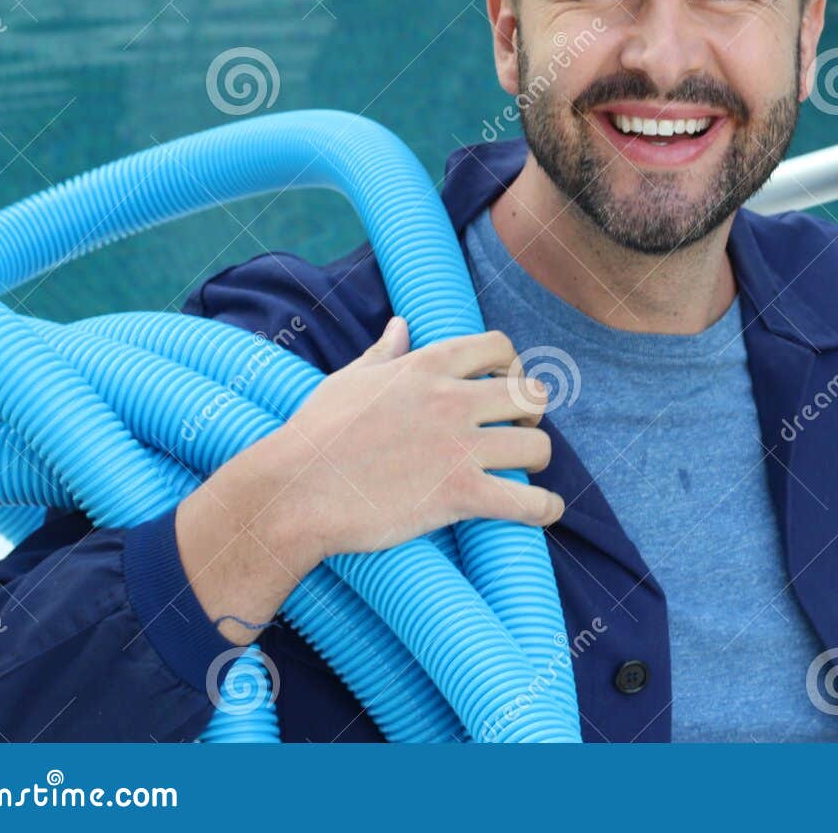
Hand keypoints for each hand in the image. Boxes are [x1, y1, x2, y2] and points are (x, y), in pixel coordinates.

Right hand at [176, 321, 560, 642]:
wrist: (293, 491)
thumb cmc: (315, 435)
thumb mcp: (349, 380)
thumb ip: (384, 352)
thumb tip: (401, 324)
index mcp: (427, 366)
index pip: (499, 346)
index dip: (512, 365)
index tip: (505, 386)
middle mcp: (451, 400)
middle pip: (531, 394)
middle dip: (532, 412)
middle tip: (518, 431)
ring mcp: (459, 447)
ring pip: (538, 446)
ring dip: (538, 460)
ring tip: (524, 472)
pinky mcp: (459, 494)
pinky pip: (527, 501)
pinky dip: (544, 509)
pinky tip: (542, 512)